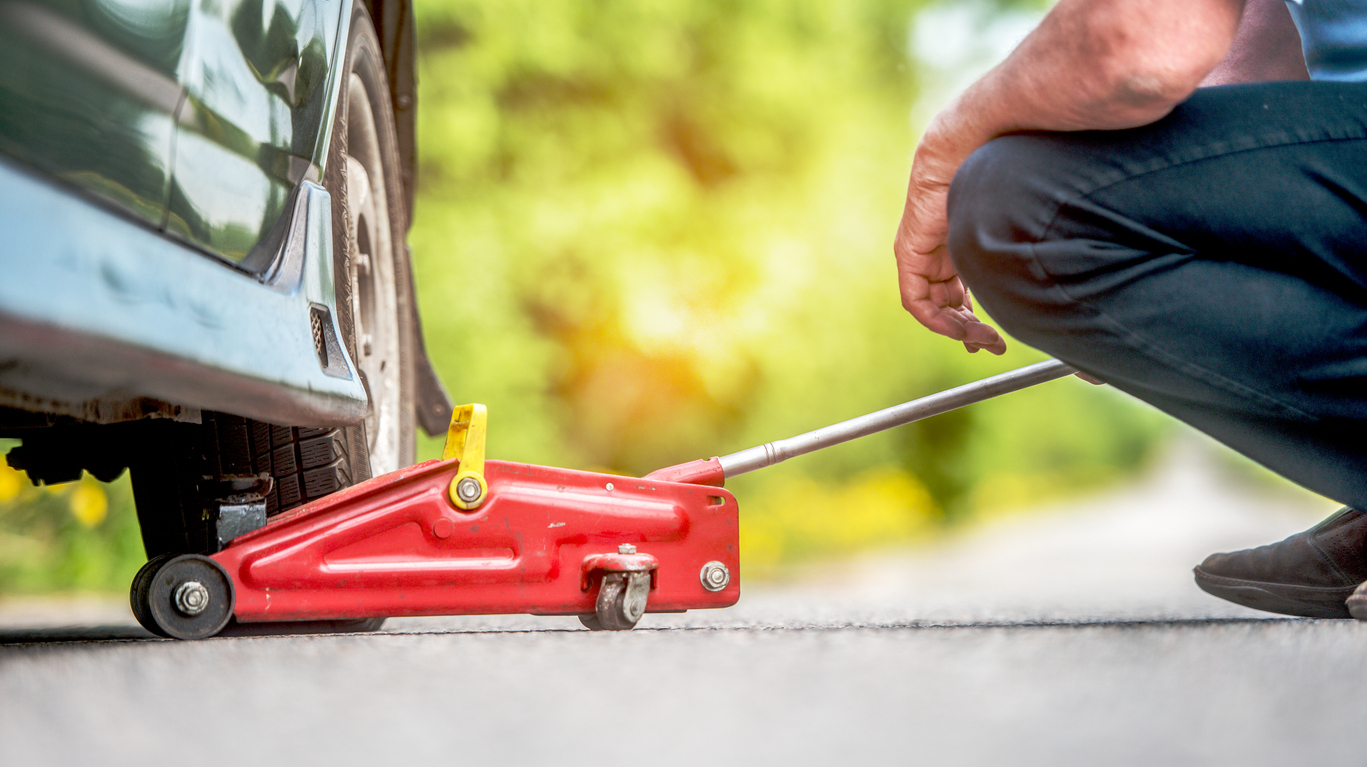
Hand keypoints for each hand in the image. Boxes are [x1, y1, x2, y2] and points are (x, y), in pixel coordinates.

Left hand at [894, 132, 1005, 354]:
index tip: (997, 338)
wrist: (974, 147)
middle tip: (993, 347)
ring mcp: (920, 252)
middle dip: (969, 330)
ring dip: (957, 330)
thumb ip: (1020, 249)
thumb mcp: (1012, 223)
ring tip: (985, 342)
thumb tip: (1060, 270)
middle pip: (947, 302)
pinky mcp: (908, 251)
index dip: (977, 318)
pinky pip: (915, 299)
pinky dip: (935, 319)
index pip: (961, 290)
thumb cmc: (1002, 177)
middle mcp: (937, 250)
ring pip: (932, 306)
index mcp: (959, 243)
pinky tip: (959, 329)